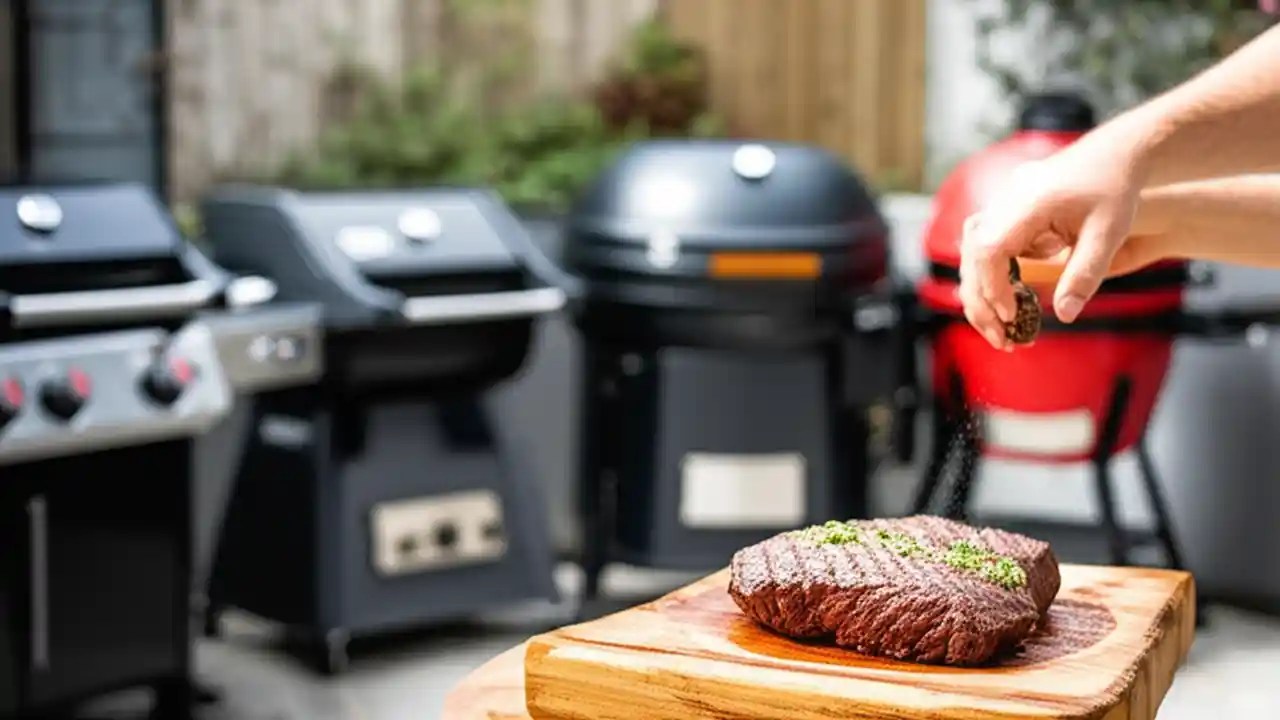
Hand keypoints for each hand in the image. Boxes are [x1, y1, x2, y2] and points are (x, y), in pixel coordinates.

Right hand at [958, 140, 1147, 349]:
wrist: (1117, 152)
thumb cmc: (1116, 189)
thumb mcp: (1108, 234)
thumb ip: (1085, 275)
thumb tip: (1065, 316)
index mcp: (1028, 203)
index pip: (989, 249)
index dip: (993, 287)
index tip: (1012, 315)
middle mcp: (1006, 201)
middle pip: (972, 255)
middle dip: (981, 300)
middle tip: (1001, 338)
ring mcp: (1003, 203)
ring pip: (973, 252)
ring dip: (982, 290)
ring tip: (1003, 325)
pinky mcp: (1007, 210)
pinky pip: (987, 246)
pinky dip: (993, 275)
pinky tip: (1015, 295)